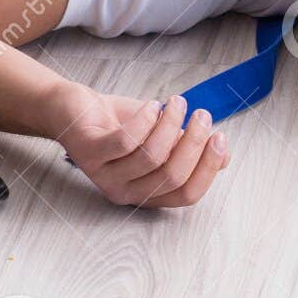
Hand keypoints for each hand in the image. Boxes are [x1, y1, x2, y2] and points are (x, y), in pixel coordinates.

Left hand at [47, 85, 229, 207]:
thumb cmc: (118, 125)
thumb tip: (224, 155)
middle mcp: (125, 191)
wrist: (74, 111)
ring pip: (152, 157)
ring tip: (177, 103)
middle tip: (203, 115)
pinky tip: (152, 106)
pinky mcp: (89, 153)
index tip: (220, 138)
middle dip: (195, 142)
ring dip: (172, 124)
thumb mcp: (162, 137)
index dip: (208, 168)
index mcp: (146, 193)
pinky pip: (125, 141)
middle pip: (172, 177)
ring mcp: (105, 175)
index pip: (186, 195)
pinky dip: (145, 120)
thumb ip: (190, 148)